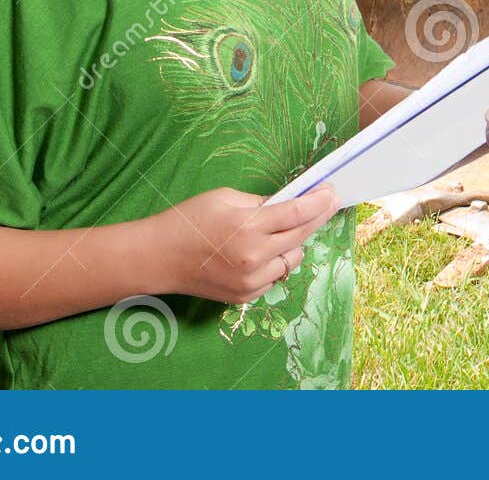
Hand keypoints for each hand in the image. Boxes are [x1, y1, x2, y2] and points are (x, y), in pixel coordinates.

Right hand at [146, 183, 340, 303]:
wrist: (157, 258)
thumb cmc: (188, 220)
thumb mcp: (225, 198)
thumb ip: (260, 202)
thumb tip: (287, 202)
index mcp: (248, 226)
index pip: (297, 213)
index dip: (319, 201)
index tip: (332, 192)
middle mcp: (253, 256)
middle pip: (301, 235)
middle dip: (318, 217)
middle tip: (328, 203)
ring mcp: (250, 280)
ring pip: (293, 259)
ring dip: (293, 243)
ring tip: (279, 231)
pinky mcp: (245, 296)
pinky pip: (276, 277)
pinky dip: (275, 263)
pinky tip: (261, 252)